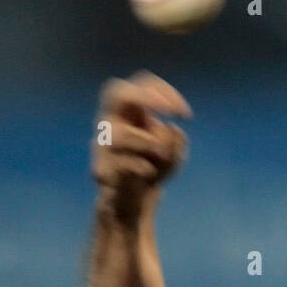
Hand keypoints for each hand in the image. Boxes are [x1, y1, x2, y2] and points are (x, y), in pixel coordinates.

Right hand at [92, 71, 191, 222]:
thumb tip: (171, 130)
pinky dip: (142, 167)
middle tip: (170, 115)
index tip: (186, 116)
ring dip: (149, 143)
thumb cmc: (153, 169)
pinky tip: (149, 174)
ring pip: (122, 134)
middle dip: (146, 99)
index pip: (143, 83)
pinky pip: (121, 163)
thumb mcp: (174, 156)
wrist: (132, 202)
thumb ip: (177, 142)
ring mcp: (102, 144)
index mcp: (130, 111)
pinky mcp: (100, 170)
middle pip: (116, 92)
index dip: (165, 92)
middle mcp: (111, 121)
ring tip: (162, 156)